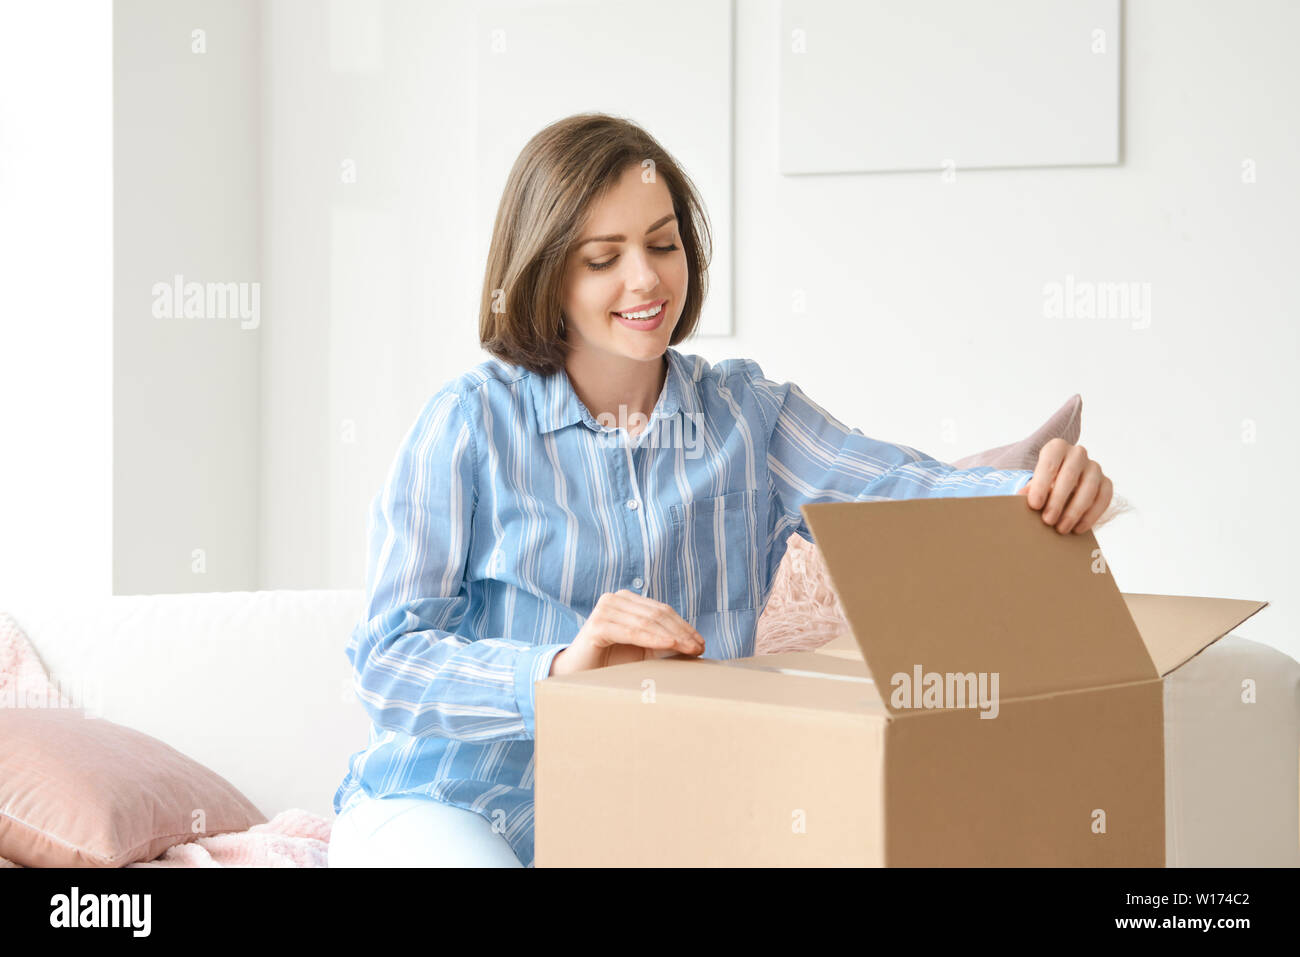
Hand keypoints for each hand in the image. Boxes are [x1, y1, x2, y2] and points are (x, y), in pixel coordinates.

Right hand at [549, 590, 704, 676]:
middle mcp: (615, 599)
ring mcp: (605, 609)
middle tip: (700, 648)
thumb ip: (664, 644)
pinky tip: (670, 646)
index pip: (662, 611)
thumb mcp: (643, 651)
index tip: (702, 643)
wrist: (576, 677)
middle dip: (682, 632)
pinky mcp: (597, 625)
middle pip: (657, 615)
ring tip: (690, 649)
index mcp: (626, 600)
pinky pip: (632, 631)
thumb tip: (696, 646)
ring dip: (673, 636)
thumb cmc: (610, 664)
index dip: (684, 626)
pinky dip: (653, 639)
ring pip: (648, 622)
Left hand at [1016, 438, 1112, 534]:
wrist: (1063, 486)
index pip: (1049, 463)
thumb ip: (1029, 490)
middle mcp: (1078, 454)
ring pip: (1088, 488)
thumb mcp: (1034, 484)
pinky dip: (1091, 516)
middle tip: (1047, 521)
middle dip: (1057, 501)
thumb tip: (1020, 497)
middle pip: (1069, 476)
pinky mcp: (1106, 482)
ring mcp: (1094, 467)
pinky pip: (1103, 498)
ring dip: (1074, 511)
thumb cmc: (1045, 483)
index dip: (1041, 484)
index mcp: (1056, 448)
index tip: (1034, 505)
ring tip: (1061, 529)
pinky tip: (1078, 528)